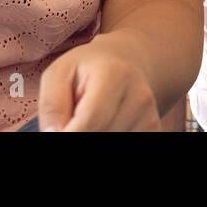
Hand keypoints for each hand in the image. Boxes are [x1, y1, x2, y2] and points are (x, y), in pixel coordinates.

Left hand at [37, 34, 161, 131]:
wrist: (126, 61)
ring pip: (114, 143)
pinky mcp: (154, 130)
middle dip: (79, 134)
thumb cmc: (85, 68)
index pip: (90, 122)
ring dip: (94, 136)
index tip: (57, 130)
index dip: (68, 133)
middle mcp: (139, 97)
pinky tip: (103, 124)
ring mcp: (150, 116)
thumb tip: (54, 135)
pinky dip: (108, 136)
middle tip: (72, 121)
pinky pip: (128, 145)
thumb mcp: (59, 73)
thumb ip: (52, 105)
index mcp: (115, 75)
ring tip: (88, 121)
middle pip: (101, 136)